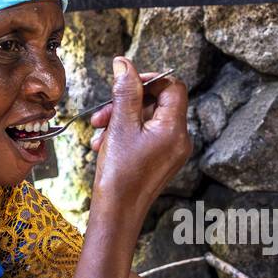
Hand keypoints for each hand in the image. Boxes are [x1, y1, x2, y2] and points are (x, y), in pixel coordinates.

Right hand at [90, 57, 190, 210]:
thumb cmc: (120, 173)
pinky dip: (125, 134)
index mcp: (175, 129)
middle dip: (126, 103)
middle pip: (157, 103)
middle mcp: (180, 139)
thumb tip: (124, 63)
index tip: (124, 83)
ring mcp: (172, 151)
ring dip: (120, 119)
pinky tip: (102, 144)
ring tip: (97, 132)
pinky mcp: (162, 159)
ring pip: (147, 119)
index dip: (149, 80)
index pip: (172, 87)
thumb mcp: (120, 125)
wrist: (118, 213)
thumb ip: (125, 91)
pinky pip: (146, 136)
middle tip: (101, 114)